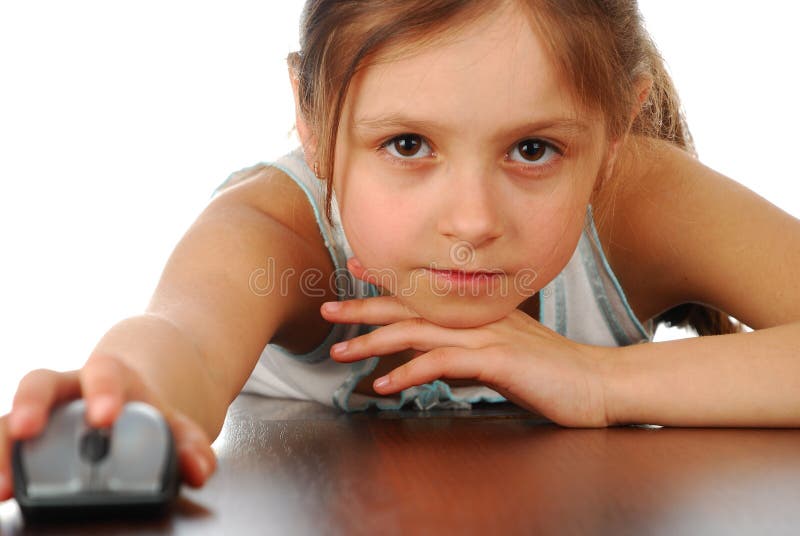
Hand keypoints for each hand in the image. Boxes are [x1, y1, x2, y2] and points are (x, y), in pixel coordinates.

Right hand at [0, 353, 215, 500]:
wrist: (131, 407)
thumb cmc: (148, 416)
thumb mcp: (174, 425)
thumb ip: (190, 445)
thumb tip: (197, 470)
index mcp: (110, 377)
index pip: (104, 372)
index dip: (103, 391)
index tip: (104, 417)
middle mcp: (68, 390)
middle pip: (41, 384)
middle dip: (30, 405)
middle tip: (26, 431)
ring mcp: (42, 415)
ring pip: (9, 419)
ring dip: (2, 450)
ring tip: (3, 487)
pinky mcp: (24, 442)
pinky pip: (5, 449)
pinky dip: (1, 467)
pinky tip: (2, 493)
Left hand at [320, 258, 611, 427]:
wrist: (597, 384)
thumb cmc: (553, 373)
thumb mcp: (504, 358)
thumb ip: (469, 356)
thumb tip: (438, 365)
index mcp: (478, 313)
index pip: (425, 293)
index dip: (388, 281)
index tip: (356, 267)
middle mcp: (477, 318)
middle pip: (411, 309)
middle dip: (365, 308)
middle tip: (328, 308)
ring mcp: (486, 336)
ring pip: (418, 333)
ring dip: (375, 342)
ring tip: (340, 353)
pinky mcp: (495, 361)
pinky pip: (442, 364)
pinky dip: (410, 374)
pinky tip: (385, 386)